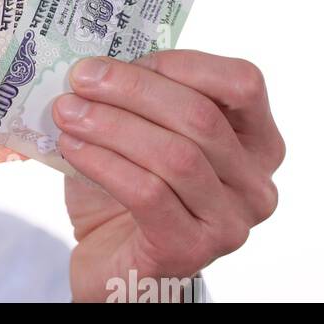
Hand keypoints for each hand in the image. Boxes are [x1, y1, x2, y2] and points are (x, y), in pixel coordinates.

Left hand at [54, 50, 284, 301]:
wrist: (111, 262)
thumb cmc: (126, 192)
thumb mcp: (139, 133)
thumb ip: (136, 99)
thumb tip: (96, 64)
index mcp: (256, 143)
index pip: (240, 84)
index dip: (178, 65)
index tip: (115, 61)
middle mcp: (256, 184)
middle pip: (201, 117)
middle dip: (132, 90)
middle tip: (80, 80)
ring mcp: (230, 222)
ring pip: (175, 156)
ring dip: (111, 125)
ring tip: (67, 113)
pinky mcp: (191, 250)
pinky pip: (148, 193)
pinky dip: (104, 163)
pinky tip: (71, 148)